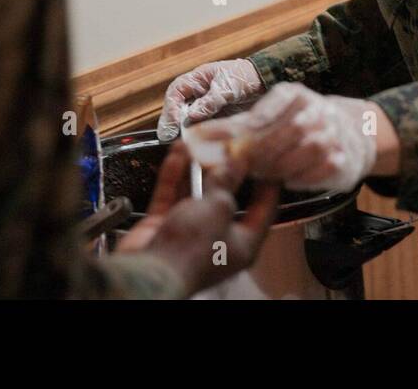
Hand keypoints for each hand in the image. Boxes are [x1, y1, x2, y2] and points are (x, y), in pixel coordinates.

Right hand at [116, 141, 277, 294]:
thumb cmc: (189, 252)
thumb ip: (226, 183)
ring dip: (196, 169)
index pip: (263, 211)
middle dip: (225, 172)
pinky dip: (174, 175)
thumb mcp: (218, 209)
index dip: (268, 186)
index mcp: (242, 244)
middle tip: (230, 146)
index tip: (270, 163)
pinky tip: (178, 154)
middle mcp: (217, 239)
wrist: (148, 273)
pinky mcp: (164, 227)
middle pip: (226, 199)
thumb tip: (232, 163)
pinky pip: (172, 196)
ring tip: (201, 144)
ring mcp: (189, 233)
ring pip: (196, 194)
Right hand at [156, 58, 263, 140]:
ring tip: (180, 143)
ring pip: (185, 121)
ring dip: (181, 132)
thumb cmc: (244, 77)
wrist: (264, 83)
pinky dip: (195, 136)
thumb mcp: (227, 86)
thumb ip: (210, 101)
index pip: (176, 92)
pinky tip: (193, 145)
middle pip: (176, 108)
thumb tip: (191, 116)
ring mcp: (203, 108)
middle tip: (168, 136)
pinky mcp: (212, 119)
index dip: (172, 106)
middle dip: (170, 122)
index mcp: (196, 80)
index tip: (177, 120)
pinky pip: (199, 128)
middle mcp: (196, 95)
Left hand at [197, 83, 377, 193]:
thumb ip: (234, 128)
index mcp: (294, 95)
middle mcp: (317, 110)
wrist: (349, 131)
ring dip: (277, 166)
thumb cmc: (296, 124)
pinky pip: (317, 172)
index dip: (240, 132)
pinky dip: (298, 178)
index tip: (221, 147)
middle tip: (237, 166)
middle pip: (282, 134)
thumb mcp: (268, 116)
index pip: (264, 113)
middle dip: (257, 153)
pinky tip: (285, 179)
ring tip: (260, 172)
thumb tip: (194, 138)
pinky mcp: (342, 161)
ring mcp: (333, 135)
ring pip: (300, 153)